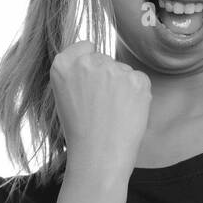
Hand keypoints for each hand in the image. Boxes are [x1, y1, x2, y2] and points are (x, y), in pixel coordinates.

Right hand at [50, 39, 150, 178]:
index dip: (90, 65)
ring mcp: (114, 69)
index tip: (91, 82)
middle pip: (105, 60)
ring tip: (113, 113)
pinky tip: (127, 113)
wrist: (99, 155)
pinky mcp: (137, 80)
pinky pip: (140, 80)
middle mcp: (88, 62)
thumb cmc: (81, 131)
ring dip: (122, 87)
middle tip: (102, 107)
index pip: (85, 47)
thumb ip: (77, 73)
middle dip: (107, 78)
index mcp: (62, 64)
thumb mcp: (65, 96)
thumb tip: (95, 54)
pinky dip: (138, 95)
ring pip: (123, 71)